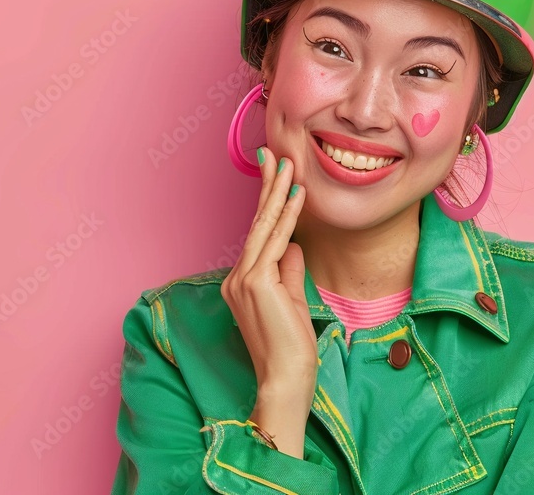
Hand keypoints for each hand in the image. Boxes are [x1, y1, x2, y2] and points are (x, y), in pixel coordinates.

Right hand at [220, 147, 317, 458]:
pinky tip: (296, 195)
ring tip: (286, 164)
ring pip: (263, 227)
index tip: (275, 176)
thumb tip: (294, 244)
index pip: (257, 235)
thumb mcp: (292, 300)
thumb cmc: (290, 347)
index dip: (266, 204)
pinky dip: (287, 216)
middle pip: (255, 223)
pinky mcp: (256, 283)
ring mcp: (243, 279)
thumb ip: (289, 270)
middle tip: (274, 154)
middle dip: (266, 187)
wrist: (285, 378)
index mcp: (241, 282)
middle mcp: (237, 277)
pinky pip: (276, 242)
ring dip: (276, 192)